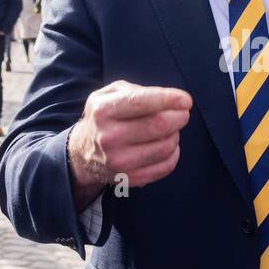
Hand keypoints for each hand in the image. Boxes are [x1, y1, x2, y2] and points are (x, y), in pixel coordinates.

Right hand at [68, 81, 192, 208]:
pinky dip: (174, 154)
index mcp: (103, 110)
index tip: (186, 100)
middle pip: (158, 125)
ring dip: (175, 135)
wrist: (82, 153)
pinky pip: (166, 166)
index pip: (141, 102)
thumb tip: (169, 99)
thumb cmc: (105, 117)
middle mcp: (108, 136)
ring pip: (166, 146)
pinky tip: (167, 146)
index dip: (168, 99)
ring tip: (170, 130)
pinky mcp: (129, 178)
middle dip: (179, 117)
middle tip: (182, 114)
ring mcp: (118, 161)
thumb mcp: (110, 94)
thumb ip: (137, 90)